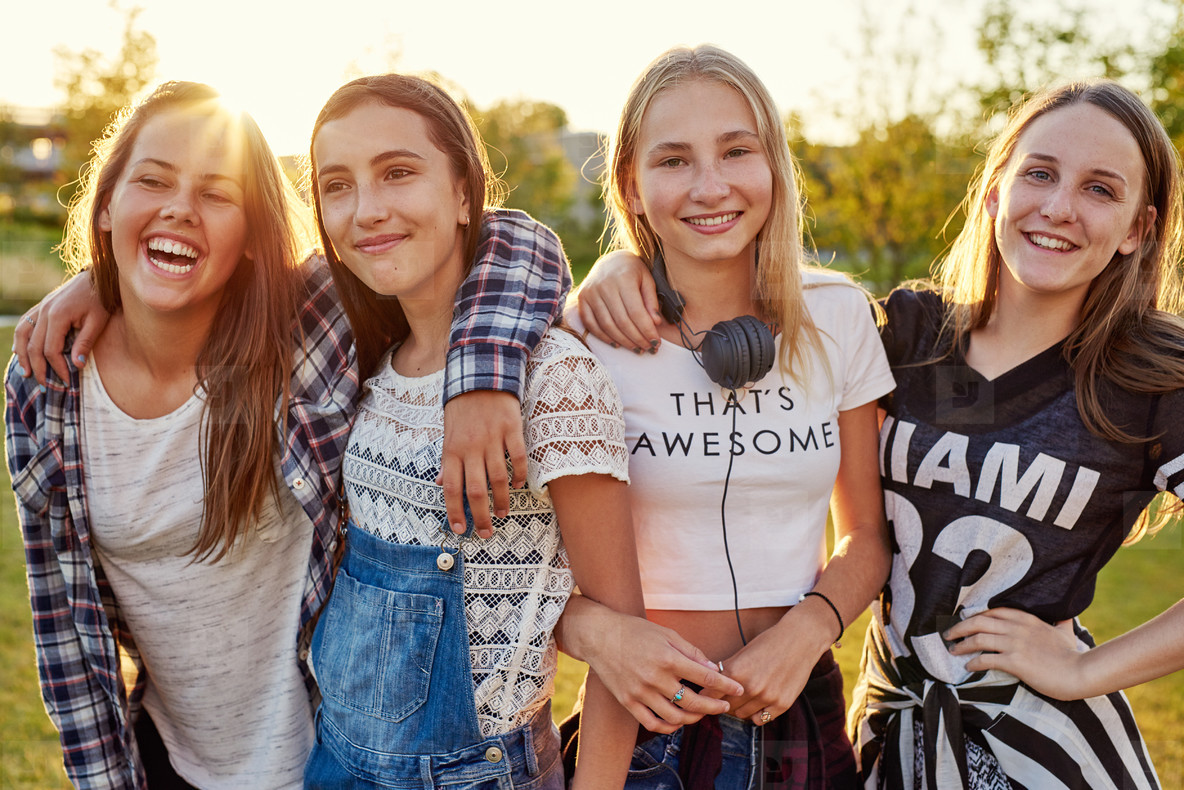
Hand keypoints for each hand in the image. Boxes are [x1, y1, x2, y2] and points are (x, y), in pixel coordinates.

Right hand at [13, 272, 109, 383]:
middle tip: (46, 386)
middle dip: (39, 368)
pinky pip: (24, 324)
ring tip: (27, 373)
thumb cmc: (101, 299)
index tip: (66, 381)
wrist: (98, 277)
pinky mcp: (41, 306)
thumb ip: (85, 343)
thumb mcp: (98, 321)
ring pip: (22, 335)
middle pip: (33, 346)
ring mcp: (40, 308)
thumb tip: (76, 366)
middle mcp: (44, 311)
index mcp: (57, 316)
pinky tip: (20, 351)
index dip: (57, 368)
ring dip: (23, 355)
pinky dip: (21, 339)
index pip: (51, 350)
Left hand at [439, 390, 524, 538]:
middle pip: (475, 490)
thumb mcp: (448, 433)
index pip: (451, 488)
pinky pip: (517, 458)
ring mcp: (492, 438)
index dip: (455, 511)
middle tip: (486, 532)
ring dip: (501, 500)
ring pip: (498, 478)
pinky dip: (519, 475)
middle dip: (480, 516)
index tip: (460, 529)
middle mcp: (470, 447)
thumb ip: (447, 460)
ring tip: (503, 513)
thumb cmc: (462, 407)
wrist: (480, 375)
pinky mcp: (511, 429)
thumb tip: (441, 484)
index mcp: (452, 450)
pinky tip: (518, 485)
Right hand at [562, 601, 743, 732]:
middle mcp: (655, 678)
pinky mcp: (628, 702)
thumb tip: (712, 668)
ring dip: (694, 718)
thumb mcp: (666, 634)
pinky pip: (653, 723)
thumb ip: (690, 651)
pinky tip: (678, 721)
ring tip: (702, 713)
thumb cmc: (635, 631)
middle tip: (724, 706)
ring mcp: (640, 692)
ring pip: (675, 717)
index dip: (725, 685)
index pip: (705, 677)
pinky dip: (669, 727)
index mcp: (667, 657)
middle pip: (693, 701)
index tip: (738, 689)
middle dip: (714, 706)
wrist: (599, 636)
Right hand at [574, 250, 662, 351]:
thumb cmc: (632, 271)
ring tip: (636, 348)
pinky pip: (591, 324)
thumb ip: (652, 300)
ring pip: (607, 325)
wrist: (610, 261)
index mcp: (623, 278)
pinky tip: (617, 343)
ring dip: (623, 341)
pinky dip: (604, 337)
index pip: (636, 312)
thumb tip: (655, 323)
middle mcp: (604, 285)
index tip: (656, 342)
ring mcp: (590, 293)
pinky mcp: (581, 299)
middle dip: (637, 339)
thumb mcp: (647, 279)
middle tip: (648, 348)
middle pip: (622, 321)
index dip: (646, 330)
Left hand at [718, 607, 831, 724]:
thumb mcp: (742, 653)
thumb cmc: (769, 643)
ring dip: (740, 708)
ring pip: (741, 715)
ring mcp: (767, 698)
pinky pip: (761, 720)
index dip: (708, 695)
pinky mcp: (782, 705)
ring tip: (745, 697)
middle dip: (724, 702)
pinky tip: (759, 703)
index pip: (710, 695)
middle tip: (728, 695)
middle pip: (725, 707)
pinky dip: (757, 714)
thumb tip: (708, 684)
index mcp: (735, 672)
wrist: (800, 640)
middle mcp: (750, 687)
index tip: (709, 695)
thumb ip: (726, 670)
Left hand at [945, 608, 1087, 699]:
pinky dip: (973, 662)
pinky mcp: (1015, 662)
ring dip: (962, 644)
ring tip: (953, 650)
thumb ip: (1060, 621)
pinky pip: (986, 659)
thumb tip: (1067, 614)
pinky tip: (967, 666)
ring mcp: (1015, 644)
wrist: (1080, 673)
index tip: (963, 621)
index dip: (974, 615)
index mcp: (1026, 618)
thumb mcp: (1065, 632)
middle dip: (959, 627)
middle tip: (948, 635)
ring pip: (979, 638)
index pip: (992, 611)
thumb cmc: (1072, 655)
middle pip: (979, 621)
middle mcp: (1017, 628)